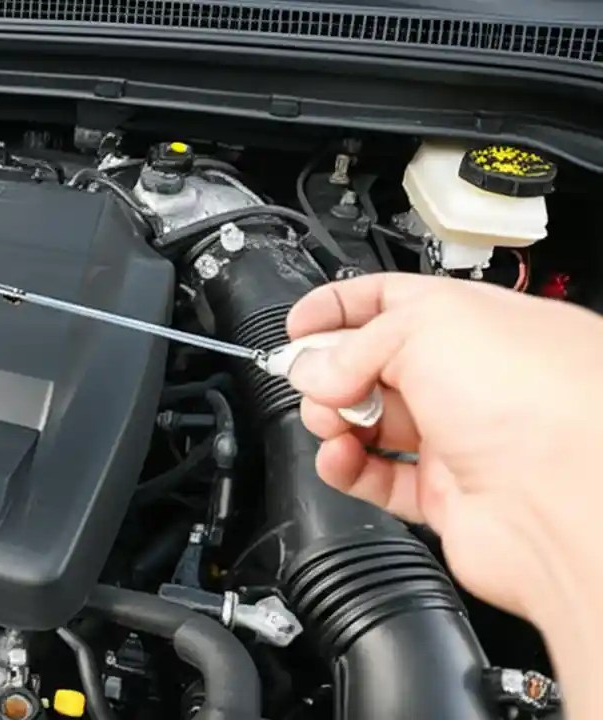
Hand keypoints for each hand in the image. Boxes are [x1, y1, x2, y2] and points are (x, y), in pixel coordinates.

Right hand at [285, 273, 602, 624]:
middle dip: (330, 370)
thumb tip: (312, 367)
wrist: (566, 503)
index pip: (395, 302)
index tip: (299, 325)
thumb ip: (354, 341)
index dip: (341, 308)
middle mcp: (475, 380)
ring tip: (328, 422)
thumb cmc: (536, 402)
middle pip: (375, 364)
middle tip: (313, 379)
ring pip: (372, 422)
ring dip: (334, 419)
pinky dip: (347, 468)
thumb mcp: (426, 327)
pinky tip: (337, 459)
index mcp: (481, 323)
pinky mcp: (445, 495)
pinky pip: (377, 477)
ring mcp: (461, 438)